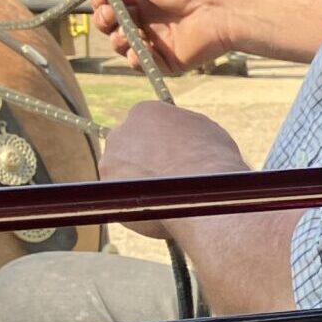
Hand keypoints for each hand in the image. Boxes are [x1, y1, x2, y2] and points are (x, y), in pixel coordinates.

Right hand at [87, 0, 230, 74]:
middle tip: (109, 17)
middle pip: (115, 26)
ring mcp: (158, 41)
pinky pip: (143, 64)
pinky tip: (136, 51)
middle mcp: (150, 19)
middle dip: (104, 21)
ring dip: (117, 40)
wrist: (219, 8)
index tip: (99, 0)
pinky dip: (135, 59)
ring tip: (124, 34)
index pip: (114, 4)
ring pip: (125, 46)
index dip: (102, 3)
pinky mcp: (168, 60)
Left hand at [100, 101, 248, 237]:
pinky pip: (127, 200)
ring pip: (124, 175)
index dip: (162, 141)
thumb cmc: (211, 156)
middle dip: (145, 160)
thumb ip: (184, 131)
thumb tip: (183, 139)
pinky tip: (163, 209)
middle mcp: (119, 134)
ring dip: (142, 184)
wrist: (201, 187)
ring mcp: (110, 165)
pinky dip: (141, 205)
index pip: (146, 125)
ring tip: (170, 196)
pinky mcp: (110, 195)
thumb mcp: (203, 129)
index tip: (174, 154)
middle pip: (129, 147)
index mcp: (143, 112)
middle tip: (169, 176)